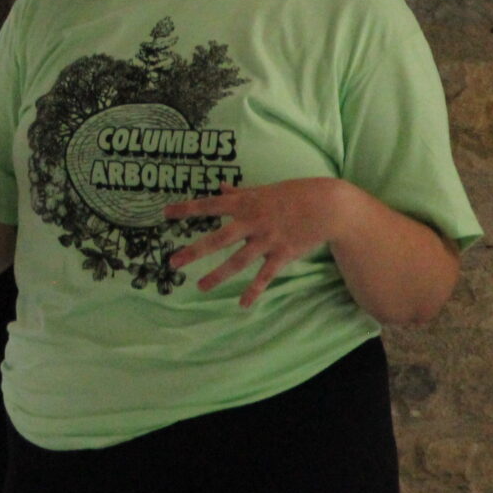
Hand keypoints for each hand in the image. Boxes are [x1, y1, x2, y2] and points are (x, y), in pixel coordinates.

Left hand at [164, 178, 354, 307]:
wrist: (328, 206)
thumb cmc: (294, 194)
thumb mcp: (264, 190)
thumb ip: (239, 193)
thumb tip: (220, 187)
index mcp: (245, 204)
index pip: (209, 206)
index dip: (186, 209)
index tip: (164, 213)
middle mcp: (252, 223)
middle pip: (218, 239)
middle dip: (194, 251)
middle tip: (172, 263)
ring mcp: (267, 240)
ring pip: (238, 261)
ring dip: (218, 275)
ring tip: (199, 287)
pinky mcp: (283, 255)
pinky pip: (265, 276)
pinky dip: (254, 291)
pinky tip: (242, 304)